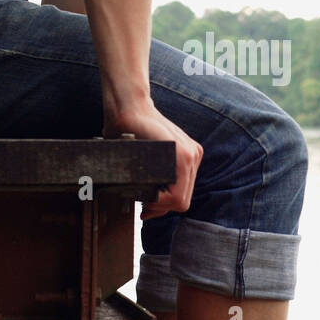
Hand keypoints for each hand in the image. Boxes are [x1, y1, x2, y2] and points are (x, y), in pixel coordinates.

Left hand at [104, 100, 202, 218]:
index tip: (143, 205)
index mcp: (182, 158)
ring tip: (148, 197)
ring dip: (167, 197)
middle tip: (143, 208)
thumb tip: (146, 210)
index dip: (159, 206)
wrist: (130, 108)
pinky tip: (157, 185)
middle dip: (162, 205)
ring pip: (185, 191)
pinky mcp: (190, 150)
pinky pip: (185, 179)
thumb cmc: (125, 133)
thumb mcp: (131, 165)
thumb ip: (145, 187)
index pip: (178, 201)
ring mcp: (193, 151)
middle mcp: (192, 155)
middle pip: (183, 199)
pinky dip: (172, 186)